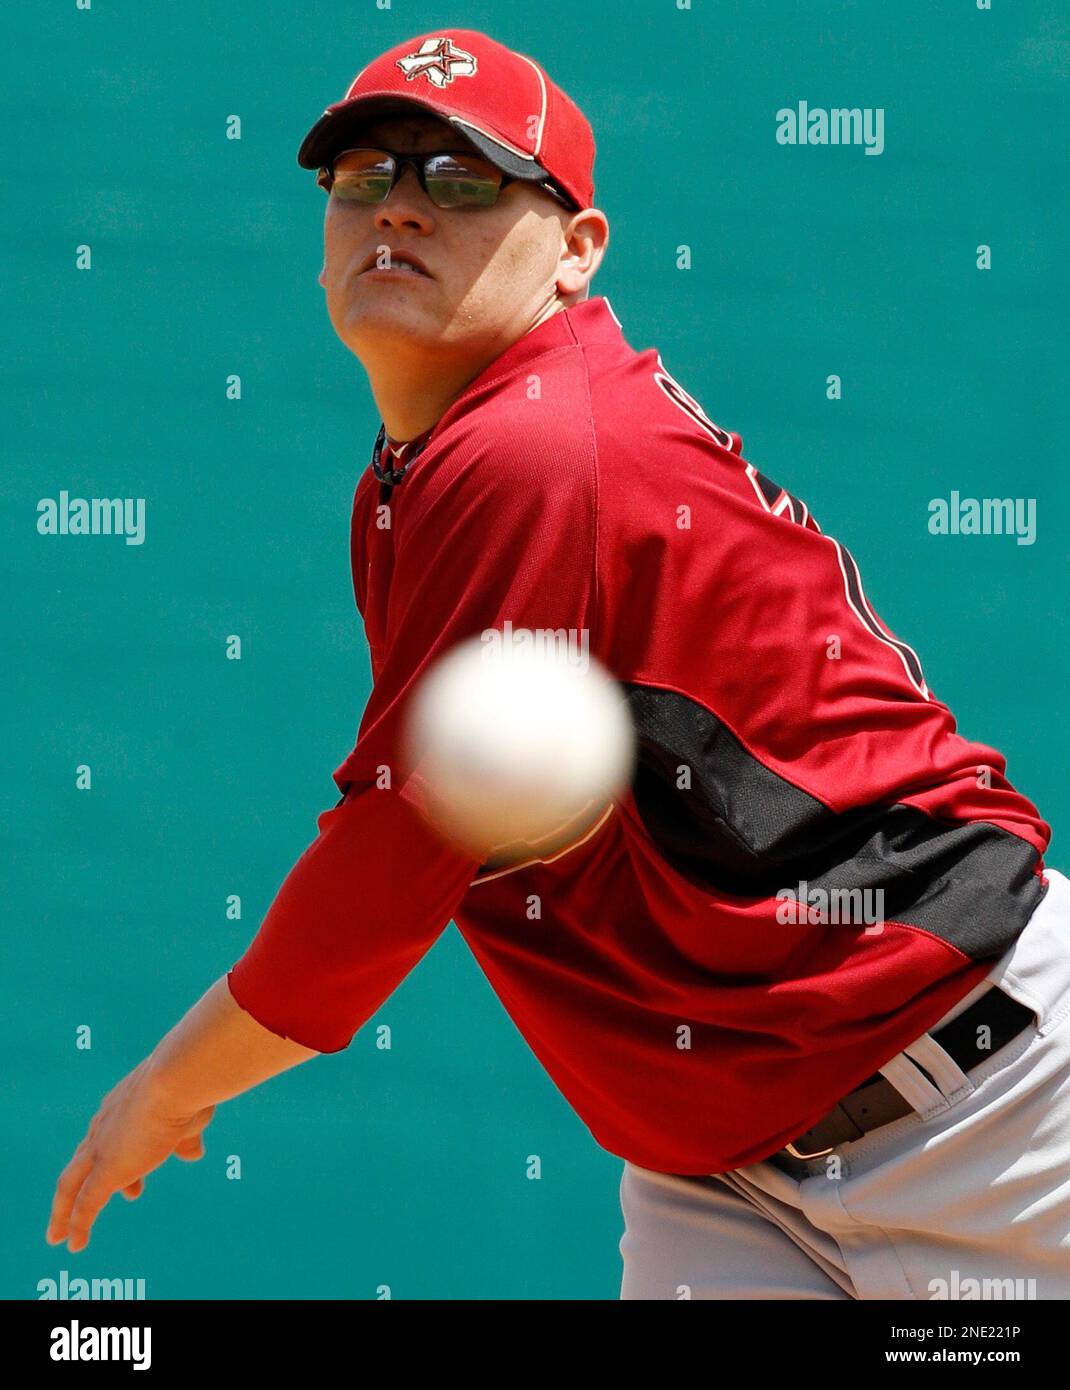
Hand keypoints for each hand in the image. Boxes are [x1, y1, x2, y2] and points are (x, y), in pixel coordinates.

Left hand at [46, 1056, 214, 1252]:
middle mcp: (104, 1124)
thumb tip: (192, 1154)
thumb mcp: (189, 1116)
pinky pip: (86, 1203)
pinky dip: (78, 1225)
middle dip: (74, 1187)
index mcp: (122, 1105)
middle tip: (68, 1209)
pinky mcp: (107, 1169)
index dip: (119, 1160)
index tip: (133, 1189)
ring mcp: (102, 1148)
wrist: (177, 1079)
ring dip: (63, 1211)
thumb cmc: (189, 1088)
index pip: (111, 1137)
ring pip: (70, 1184)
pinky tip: (74, 1244)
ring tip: (58, 1235)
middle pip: (81, 1160)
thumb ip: (186, 1137)